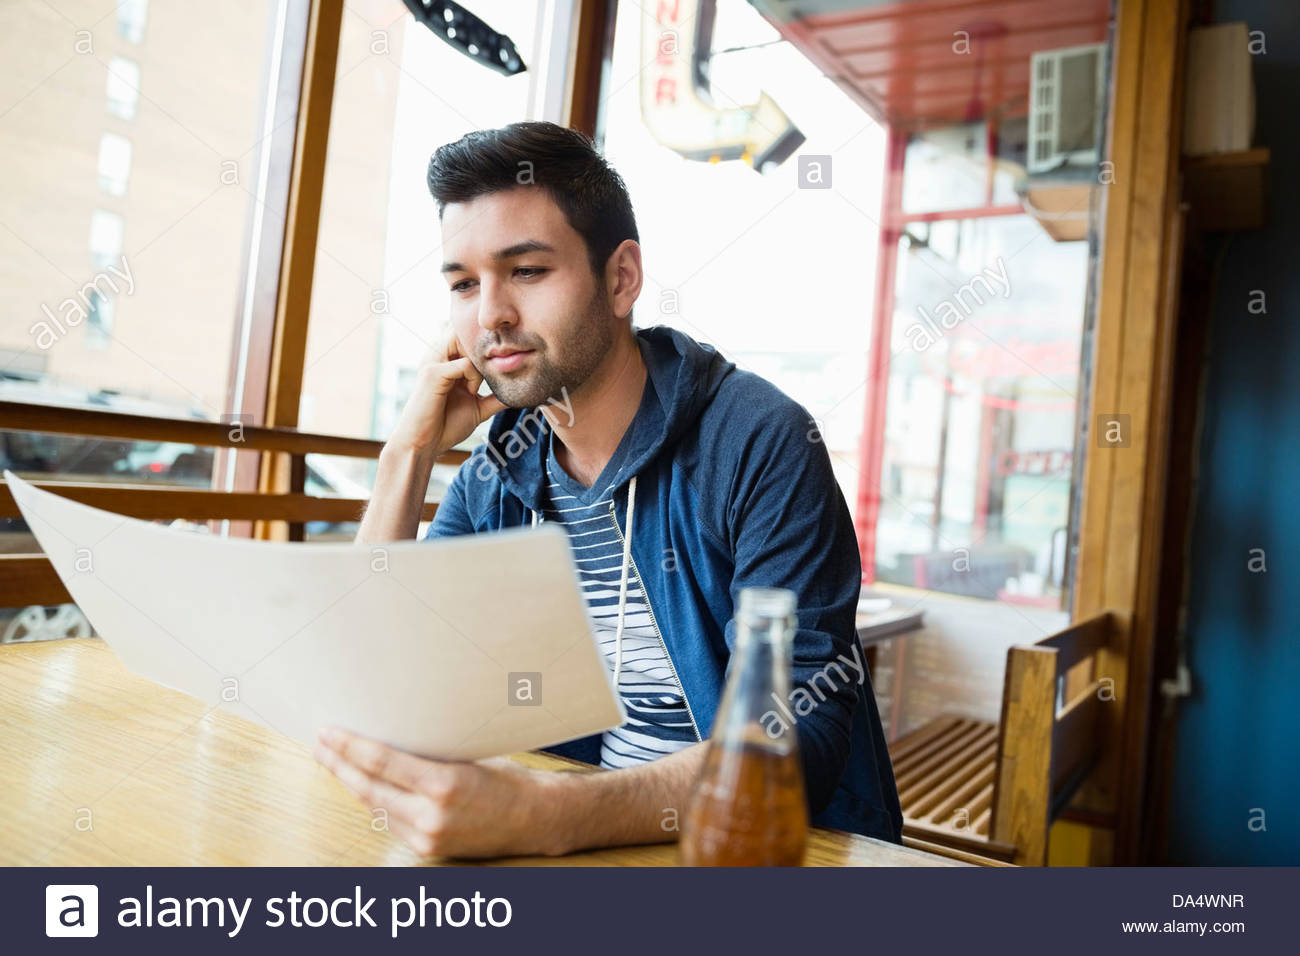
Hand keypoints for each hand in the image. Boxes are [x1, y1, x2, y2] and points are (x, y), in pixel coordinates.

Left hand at [314, 726, 560, 858]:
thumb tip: (387, 732)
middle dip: (339, 764)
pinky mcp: (426, 847)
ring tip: (333, 761)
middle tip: (320, 743)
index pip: (382, 762)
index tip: (329, 731)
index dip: (349, 746)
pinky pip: (390, 820)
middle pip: (369, 787)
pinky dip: (374, 801)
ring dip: (352, 783)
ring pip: (374, 806)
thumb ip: (427, 754)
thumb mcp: (467, 755)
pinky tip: (362, 785)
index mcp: (445, 783)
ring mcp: (427, 835)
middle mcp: (431, 814)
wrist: (533, 819)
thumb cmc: (507, 778)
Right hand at [386, 327, 506, 458]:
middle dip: (486, 349)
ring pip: (467, 344)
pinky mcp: (432, 373)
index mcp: (446, 361)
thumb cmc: (445, 426)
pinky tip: (470, 392)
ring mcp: (433, 362)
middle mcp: (438, 356)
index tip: (500, 362)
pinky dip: (475, 377)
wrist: (423, 445)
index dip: (487, 344)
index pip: (468, 336)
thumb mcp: (478, 408)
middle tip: (493, 373)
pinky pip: (465, 364)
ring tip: (477, 386)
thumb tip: (518, 393)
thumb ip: (495, 398)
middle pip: (467, 333)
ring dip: (481, 362)